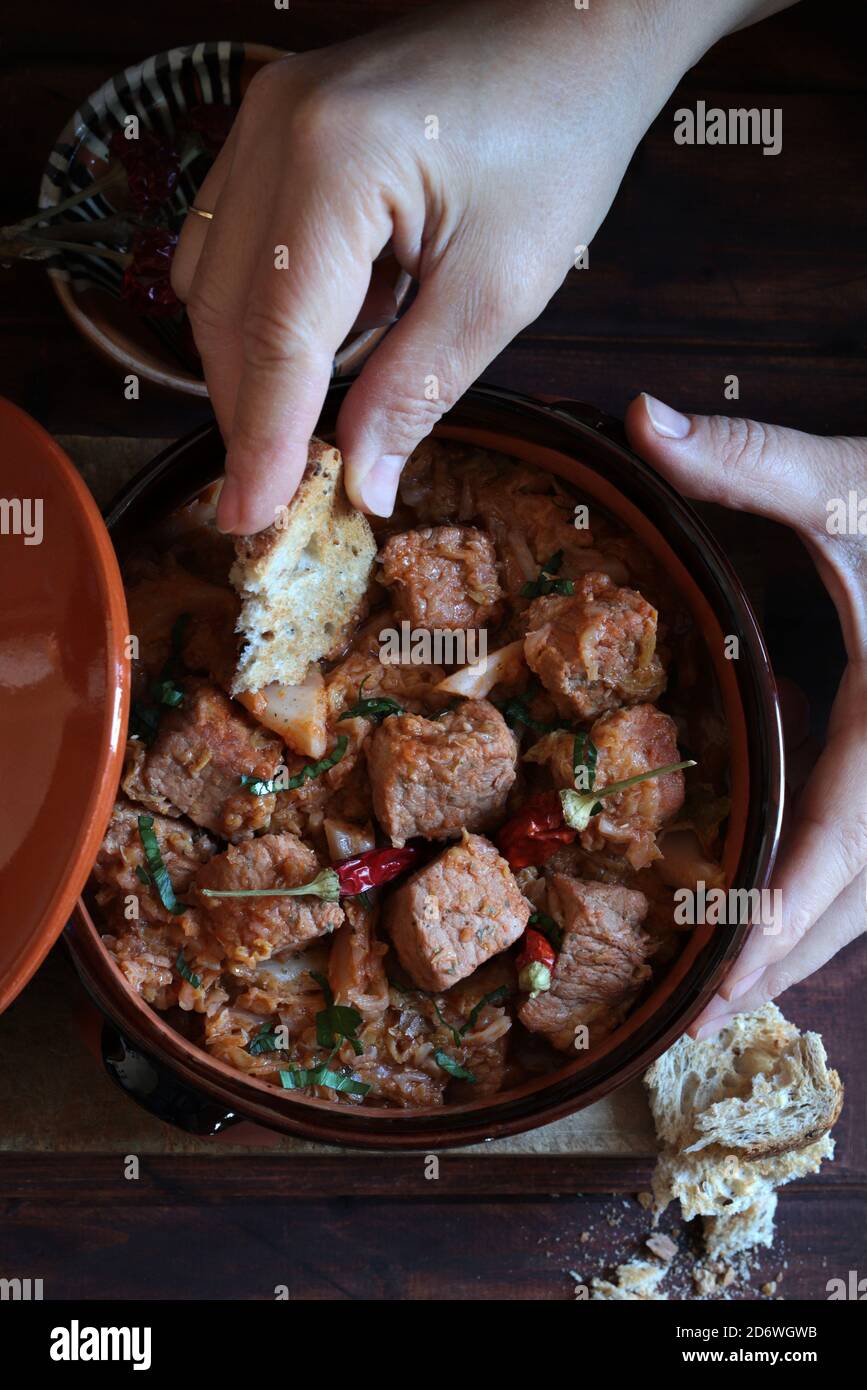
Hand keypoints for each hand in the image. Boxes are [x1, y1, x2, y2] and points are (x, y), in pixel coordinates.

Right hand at [172, 0, 764, 532]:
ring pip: (215, 281)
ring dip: (254, 366)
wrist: (574, 33)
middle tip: (274, 495)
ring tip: (307, 426)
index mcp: (335, 163)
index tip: (247, 520)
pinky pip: (238, 241)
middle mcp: (275, 129)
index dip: (261, 441)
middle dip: (249, 412)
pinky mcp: (275, 125)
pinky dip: (269, 310)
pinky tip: (330, 337)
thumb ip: (416, 391)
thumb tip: (359, 483)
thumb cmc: (560, 142)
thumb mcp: (500, 288)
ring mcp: (264, 118)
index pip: (277, 336)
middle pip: (225, 312)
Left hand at [625, 392, 866, 1036]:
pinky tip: (784, 883)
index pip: (843, 843)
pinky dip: (831, 882)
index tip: (728, 975)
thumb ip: (757, 461)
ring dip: (812, 933)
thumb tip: (646, 418)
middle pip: (862, 894)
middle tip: (709, 1015)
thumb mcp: (857, 486)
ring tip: (737, 981)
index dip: (786, 916)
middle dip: (790, 958)